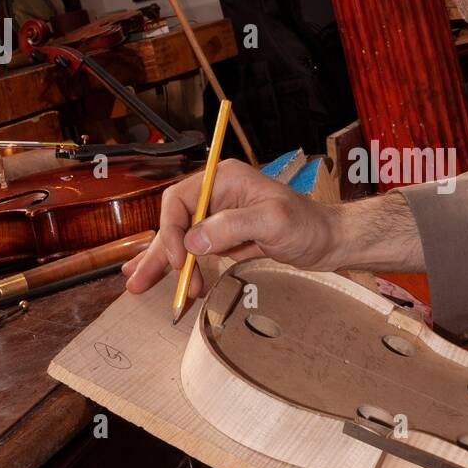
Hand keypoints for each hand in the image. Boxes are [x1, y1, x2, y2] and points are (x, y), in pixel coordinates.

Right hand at [122, 158, 343, 301]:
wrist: (329, 242)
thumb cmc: (308, 226)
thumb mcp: (273, 222)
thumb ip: (232, 227)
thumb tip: (193, 241)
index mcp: (224, 180)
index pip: (181, 201)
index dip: (172, 232)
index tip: (180, 261)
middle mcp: (217, 195)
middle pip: (174, 222)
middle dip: (157, 254)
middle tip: (138, 282)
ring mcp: (219, 217)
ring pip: (181, 240)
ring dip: (163, 264)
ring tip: (140, 286)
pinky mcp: (224, 237)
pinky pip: (194, 252)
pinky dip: (179, 266)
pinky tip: (160, 276)